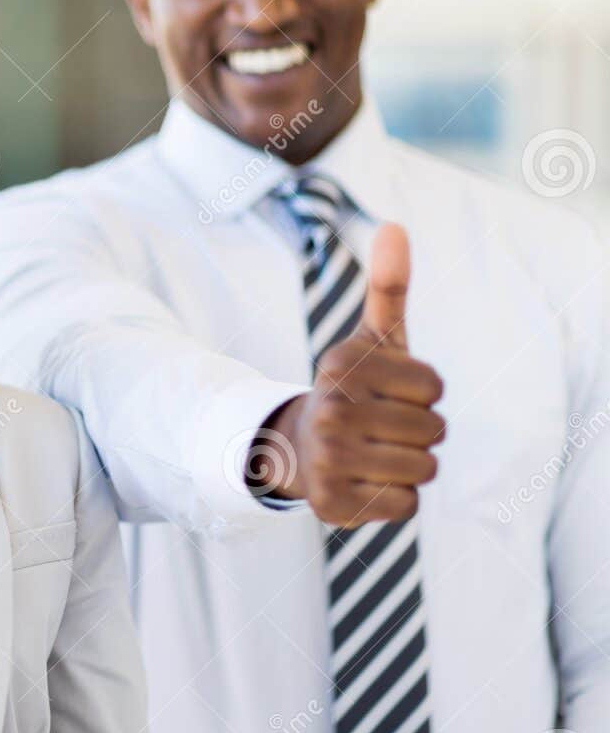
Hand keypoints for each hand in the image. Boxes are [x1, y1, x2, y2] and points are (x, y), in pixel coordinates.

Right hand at [255, 224, 445, 527]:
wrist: (297, 448)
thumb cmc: (353, 391)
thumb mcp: (373, 341)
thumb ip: (389, 287)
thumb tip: (395, 226)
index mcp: (342, 367)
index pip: (434, 386)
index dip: (422, 392)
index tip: (388, 393)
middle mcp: (329, 412)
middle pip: (435, 430)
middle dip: (420, 431)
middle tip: (381, 427)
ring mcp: (328, 461)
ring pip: (425, 469)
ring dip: (411, 465)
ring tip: (376, 454)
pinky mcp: (333, 505)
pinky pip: (406, 504)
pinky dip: (395, 498)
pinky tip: (365, 481)